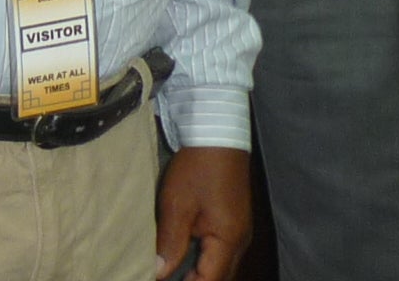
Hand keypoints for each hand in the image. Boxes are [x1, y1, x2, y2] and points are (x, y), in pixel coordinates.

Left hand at [155, 146, 251, 279]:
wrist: (217, 133)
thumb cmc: (196, 168)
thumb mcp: (176, 206)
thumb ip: (170, 244)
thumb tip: (159, 273)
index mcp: (228, 240)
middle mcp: (240, 241)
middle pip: (220, 277)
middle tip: (167, 278)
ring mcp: (240, 231)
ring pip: (222, 266)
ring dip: (200, 273)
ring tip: (175, 274)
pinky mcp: (234, 221)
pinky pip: (222, 252)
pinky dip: (205, 261)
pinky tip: (186, 257)